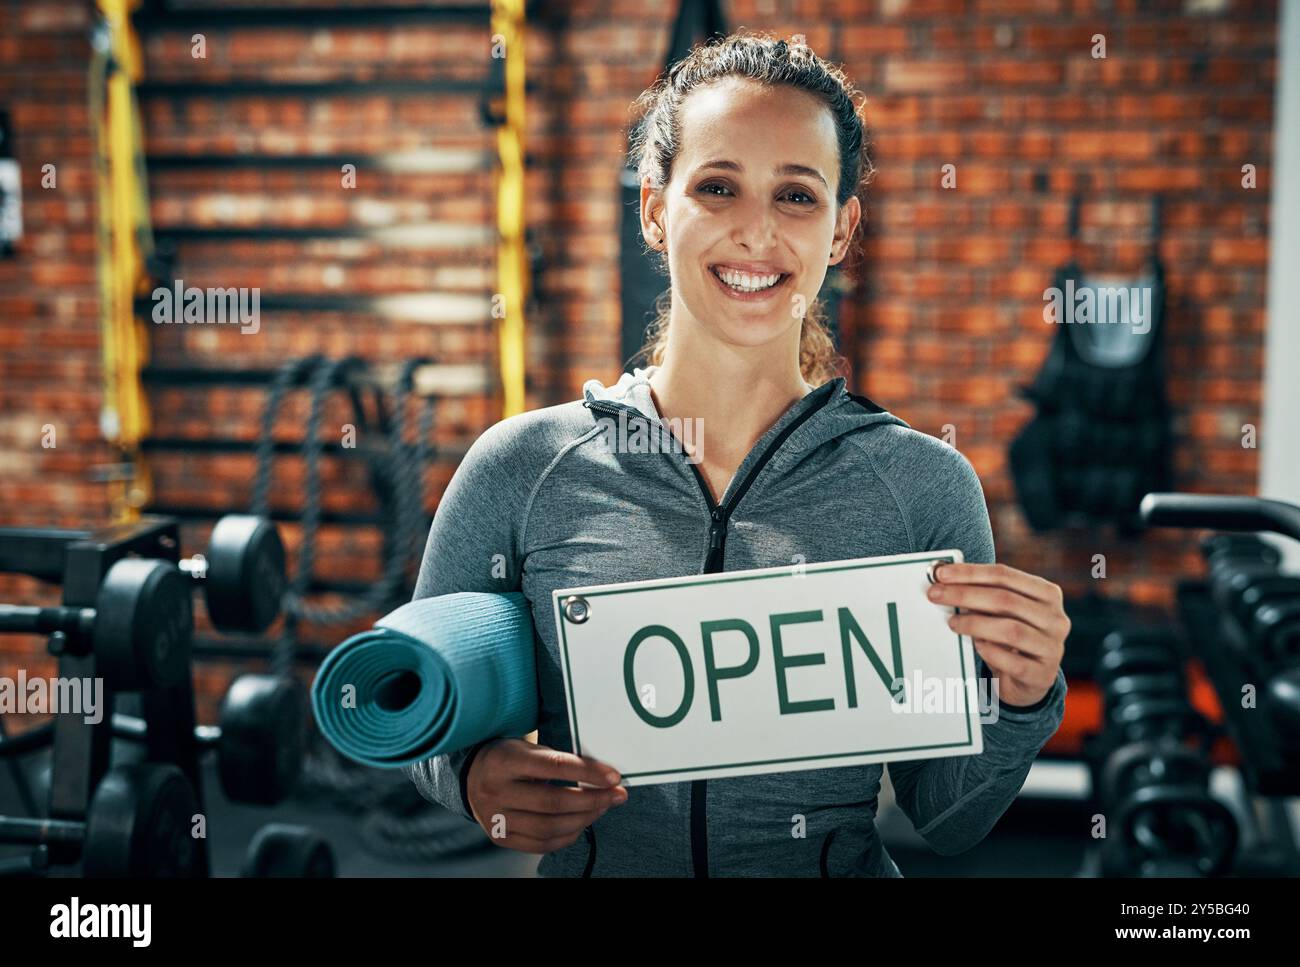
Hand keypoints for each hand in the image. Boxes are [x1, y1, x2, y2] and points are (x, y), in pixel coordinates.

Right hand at [465, 738, 627, 853]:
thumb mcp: (527, 747)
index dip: (587, 772)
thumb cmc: (509, 758)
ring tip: (602, 807)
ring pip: (549, 828)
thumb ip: (558, 760)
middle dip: (592, 800)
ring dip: (584, 819)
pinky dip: (567, 836)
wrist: (471, 777)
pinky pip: (541, 845)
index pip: (553, 766)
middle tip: (617, 795)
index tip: (614, 777)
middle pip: (553, 802)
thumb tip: (602, 775)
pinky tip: (582, 823)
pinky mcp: (500, 838)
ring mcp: (495, 819)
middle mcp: (496, 791)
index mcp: (504, 761)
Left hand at [927, 562, 1067, 707]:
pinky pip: (1013, 661)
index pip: (1005, 575)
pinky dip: (990, 652)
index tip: (941, 574)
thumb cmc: (1010, 637)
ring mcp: (1052, 648)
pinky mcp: (1042, 675)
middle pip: (1005, 600)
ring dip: (975, 623)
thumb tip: (944, 578)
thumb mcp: (1003, 612)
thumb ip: (983, 593)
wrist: (1029, 680)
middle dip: (965, 595)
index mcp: (1047, 594)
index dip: (970, 572)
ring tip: (952, 623)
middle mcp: (1056, 619)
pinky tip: (976, 646)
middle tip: (935, 595)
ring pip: (1010, 630)